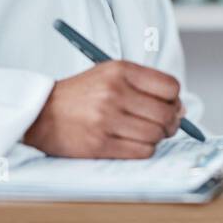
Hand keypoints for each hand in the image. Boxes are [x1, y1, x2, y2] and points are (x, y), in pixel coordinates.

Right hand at [23, 60, 185, 158]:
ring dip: (157, 137)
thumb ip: (144, 84)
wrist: (41, 113)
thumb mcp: (110, 74)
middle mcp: (115, 92)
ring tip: (145, 133)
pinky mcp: (101, 144)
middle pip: (166, 113)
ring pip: (156, 134)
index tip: (169, 105)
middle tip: (165, 125)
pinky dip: (144, 150)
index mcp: (120, 71)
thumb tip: (181, 109)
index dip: (175, 99)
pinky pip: (142, 151)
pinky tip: (134, 143)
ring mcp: (107, 119)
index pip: (170, 87)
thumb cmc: (82, 94)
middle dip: (171, 122)